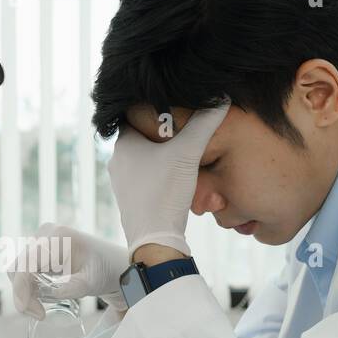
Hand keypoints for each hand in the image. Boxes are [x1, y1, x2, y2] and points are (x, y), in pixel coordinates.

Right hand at [6, 222, 129, 318]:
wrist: (115, 264)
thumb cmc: (107, 271)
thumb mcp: (92, 282)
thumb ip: (70, 288)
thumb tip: (47, 295)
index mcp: (58, 237)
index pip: (26, 265)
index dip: (21, 289)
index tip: (30, 311)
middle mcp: (45, 233)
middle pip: (18, 267)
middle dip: (23, 294)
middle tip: (40, 314)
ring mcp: (41, 239)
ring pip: (18, 270)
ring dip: (26, 291)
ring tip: (42, 308)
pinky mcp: (40, 248)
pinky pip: (25, 269)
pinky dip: (29, 286)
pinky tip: (43, 297)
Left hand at [107, 103, 229, 256]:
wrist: (155, 239)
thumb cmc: (165, 193)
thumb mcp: (188, 152)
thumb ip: (204, 124)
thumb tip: (220, 97)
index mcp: (123, 145)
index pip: (133, 116)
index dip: (152, 110)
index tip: (171, 108)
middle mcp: (117, 162)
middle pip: (140, 138)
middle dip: (161, 133)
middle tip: (183, 129)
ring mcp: (122, 183)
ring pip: (143, 160)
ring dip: (161, 156)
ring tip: (183, 153)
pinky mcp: (131, 201)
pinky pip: (145, 178)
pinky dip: (159, 174)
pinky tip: (176, 178)